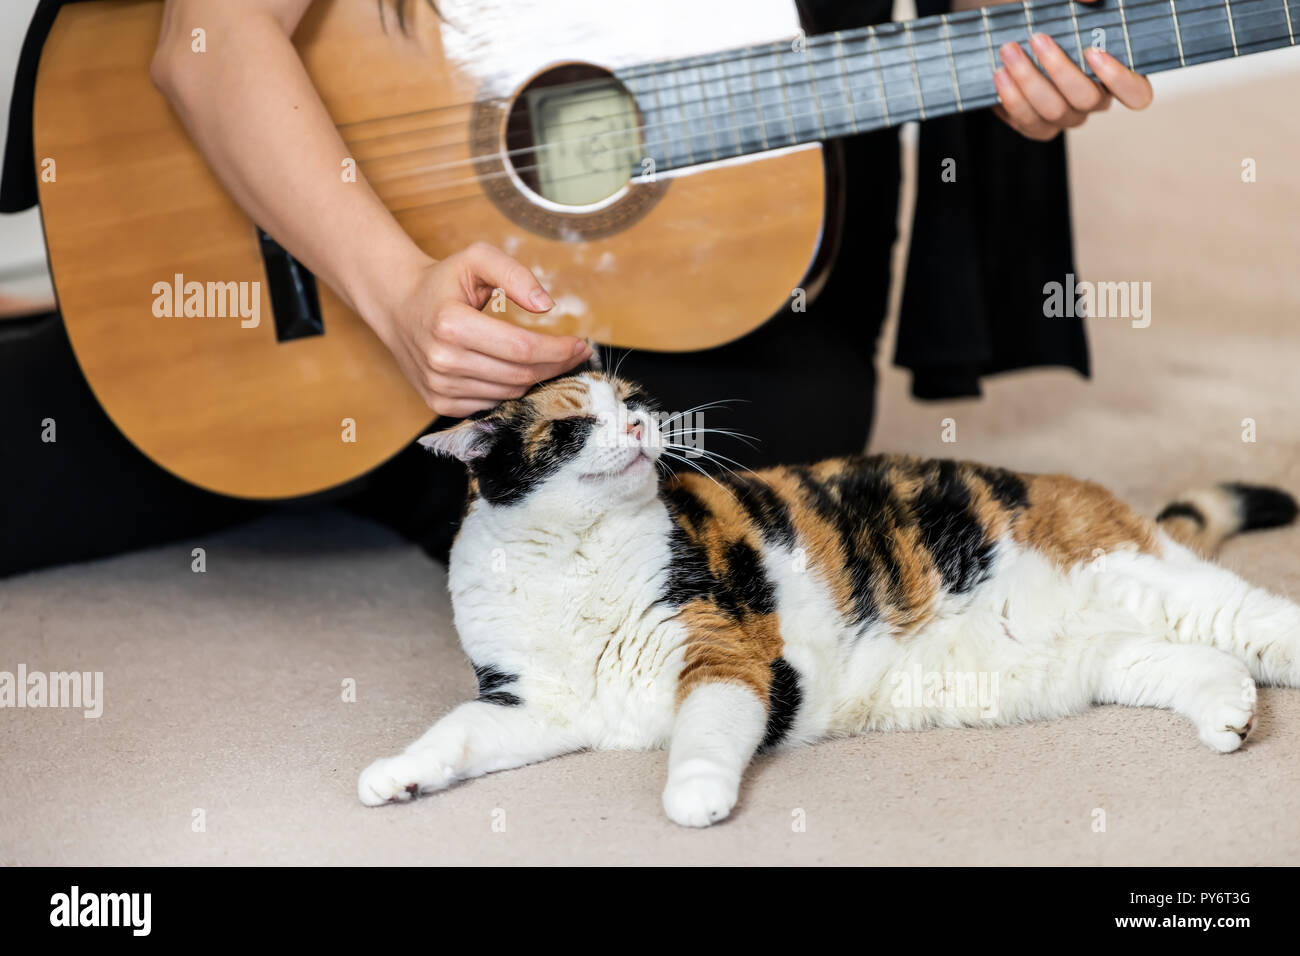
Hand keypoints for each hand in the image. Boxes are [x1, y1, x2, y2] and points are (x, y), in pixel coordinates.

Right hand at [373, 241, 592, 417]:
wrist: (397, 307)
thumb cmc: (443, 281)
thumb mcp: (477, 259)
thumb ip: (514, 274)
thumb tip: (546, 305)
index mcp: (450, 323)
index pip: (521, 348)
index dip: (558, 349)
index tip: (580, 344)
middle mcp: (442, 360)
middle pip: (519, 375)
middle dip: (556, 365)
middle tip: (576, 353)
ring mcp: (439, 386)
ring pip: (510, 393)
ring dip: (537, 379)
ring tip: (552, 360)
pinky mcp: (439, 403)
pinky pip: (492, 404)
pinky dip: (512, 390)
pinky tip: (520, 372)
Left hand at [992, 27, 1153, 140]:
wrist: (1004, 34)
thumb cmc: (1042, 15)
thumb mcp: (1058, 1)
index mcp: (1114, 72)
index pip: (1136, 93)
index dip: (1120, 79)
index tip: (1093, 52)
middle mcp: (1094, 99)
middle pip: (1087, 99)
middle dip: (1059, 69)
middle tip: (1037, 38)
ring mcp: (1066, 116)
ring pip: (1055, 112)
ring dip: (1029, 80)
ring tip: (1009, 51)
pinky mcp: (1036, 125)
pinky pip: (1029, 122)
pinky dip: (1013, 98)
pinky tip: (1001, 75)